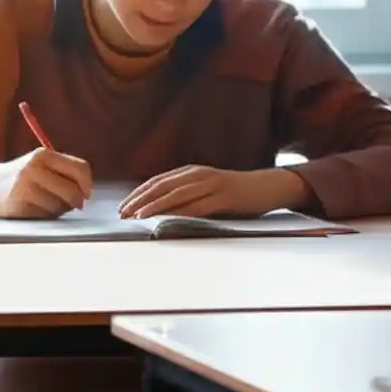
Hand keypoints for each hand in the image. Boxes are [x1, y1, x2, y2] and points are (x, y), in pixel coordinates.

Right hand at [0, 148, 93, 218]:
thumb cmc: (19, 179)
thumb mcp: (39, 166)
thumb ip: (63, 175)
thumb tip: (85, 196)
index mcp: (43, 155)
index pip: (81, 169)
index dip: (87, 185)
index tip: (85, 193)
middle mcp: (33, 168)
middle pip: (73, 191)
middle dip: (75, 202)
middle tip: (70, 205)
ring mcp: (24, 187)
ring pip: (59, 207)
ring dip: (57, 211)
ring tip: (43, 204)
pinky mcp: (17, 206)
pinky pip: (44, 217)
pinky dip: (43, 217)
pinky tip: (32, 210)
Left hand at [119, 166, 310, 218]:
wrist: (268, 187)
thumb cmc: (235, 193)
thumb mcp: (206, 189)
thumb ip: (186, 196)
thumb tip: (160, 210)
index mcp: (191, 172)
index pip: (157, 182)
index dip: (137, 194)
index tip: (122, 207)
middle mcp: (198, 175)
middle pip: (161, 186)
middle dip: (139, 200)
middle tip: (122, 213)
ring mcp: (212, 185)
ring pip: (176, 194)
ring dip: (154, 206)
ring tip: (137, 216)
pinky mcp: (224, 198)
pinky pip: (198, 206)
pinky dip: (179, 212)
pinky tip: (167, 219)